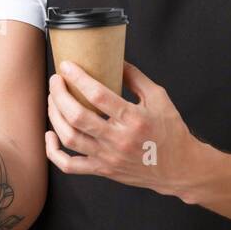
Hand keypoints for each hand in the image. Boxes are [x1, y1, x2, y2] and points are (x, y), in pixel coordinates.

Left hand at [46, 59, 202, 197]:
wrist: (180, 168)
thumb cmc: (171, 131)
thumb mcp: (159, 98)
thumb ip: (136, 78)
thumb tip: (115, 59)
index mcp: (134, 119)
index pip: (98, 95)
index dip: (78, 78)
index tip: (67, 66)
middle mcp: (118, 139)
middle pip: (77, 116)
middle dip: (59, 95)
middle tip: (55, 80)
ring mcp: (108, 157)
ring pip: (70, 138)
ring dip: (54, 116)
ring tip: (52, 100)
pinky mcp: (103, 170)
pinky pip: (70, 166)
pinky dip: (54, 152)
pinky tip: (50, 135)